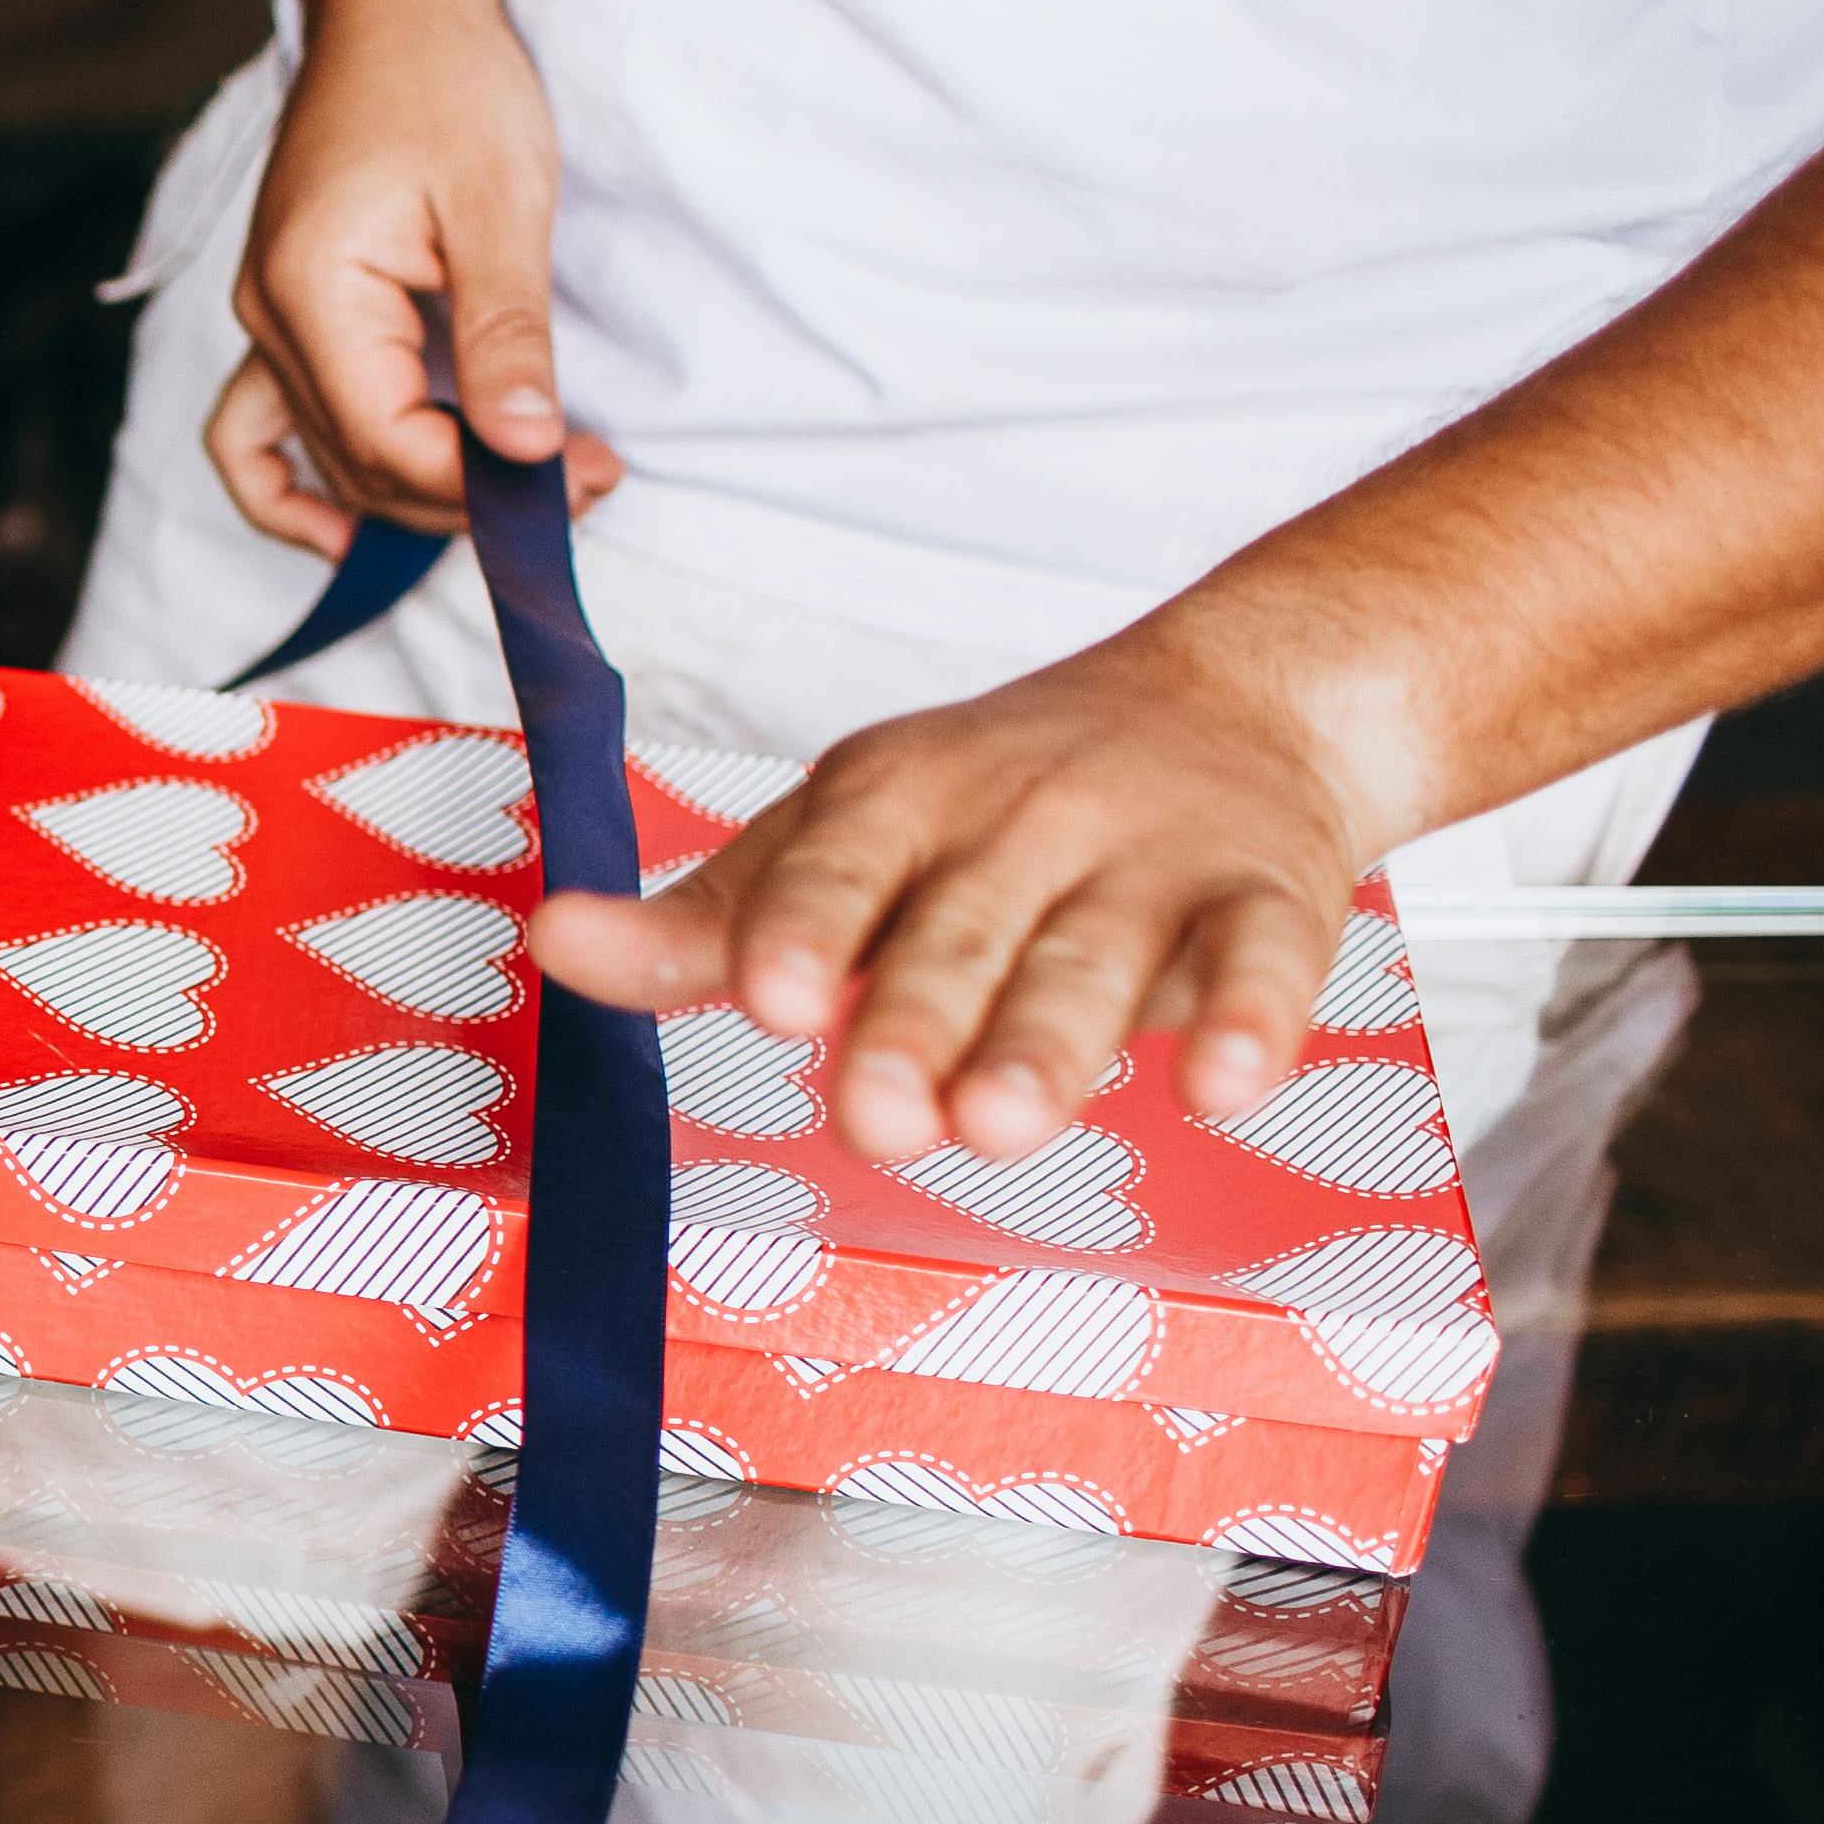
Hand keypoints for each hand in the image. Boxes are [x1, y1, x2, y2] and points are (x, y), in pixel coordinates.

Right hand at [210, 0, 625, 555]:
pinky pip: (255, 432)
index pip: (391, 442)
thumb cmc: (447, 75)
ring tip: (509, 498)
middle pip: (360, 465)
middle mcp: (267, 318)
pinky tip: (347, 530)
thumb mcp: (501, 201)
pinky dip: (290, 492)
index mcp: (311, 292)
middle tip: (586, 482)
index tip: (590, 476)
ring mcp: (266, 320)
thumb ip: (507, 334)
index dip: (489, 483)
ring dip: (414, 495)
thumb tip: (528, 449)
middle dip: (471, 494)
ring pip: (323, 459)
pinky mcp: (287, 313)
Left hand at [529, 625, 1393, 1163]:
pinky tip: (1222, 1090)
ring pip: (1095, 958)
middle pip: (962, 933)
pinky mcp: (1271, 896)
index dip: (809, 930)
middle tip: (872, 1116)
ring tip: (998, 1123)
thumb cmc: (997, 807)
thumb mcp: (841, 841)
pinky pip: (1269, 960)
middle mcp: (1023, 818)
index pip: (841, 865)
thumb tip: (552, 944)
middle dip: (914, 1023)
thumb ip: (707, 920)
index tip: (772, 1000)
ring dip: (1049, 1045)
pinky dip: (1252, 1024)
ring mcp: (1152, 857)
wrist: (1243, 701)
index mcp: (900, 796)